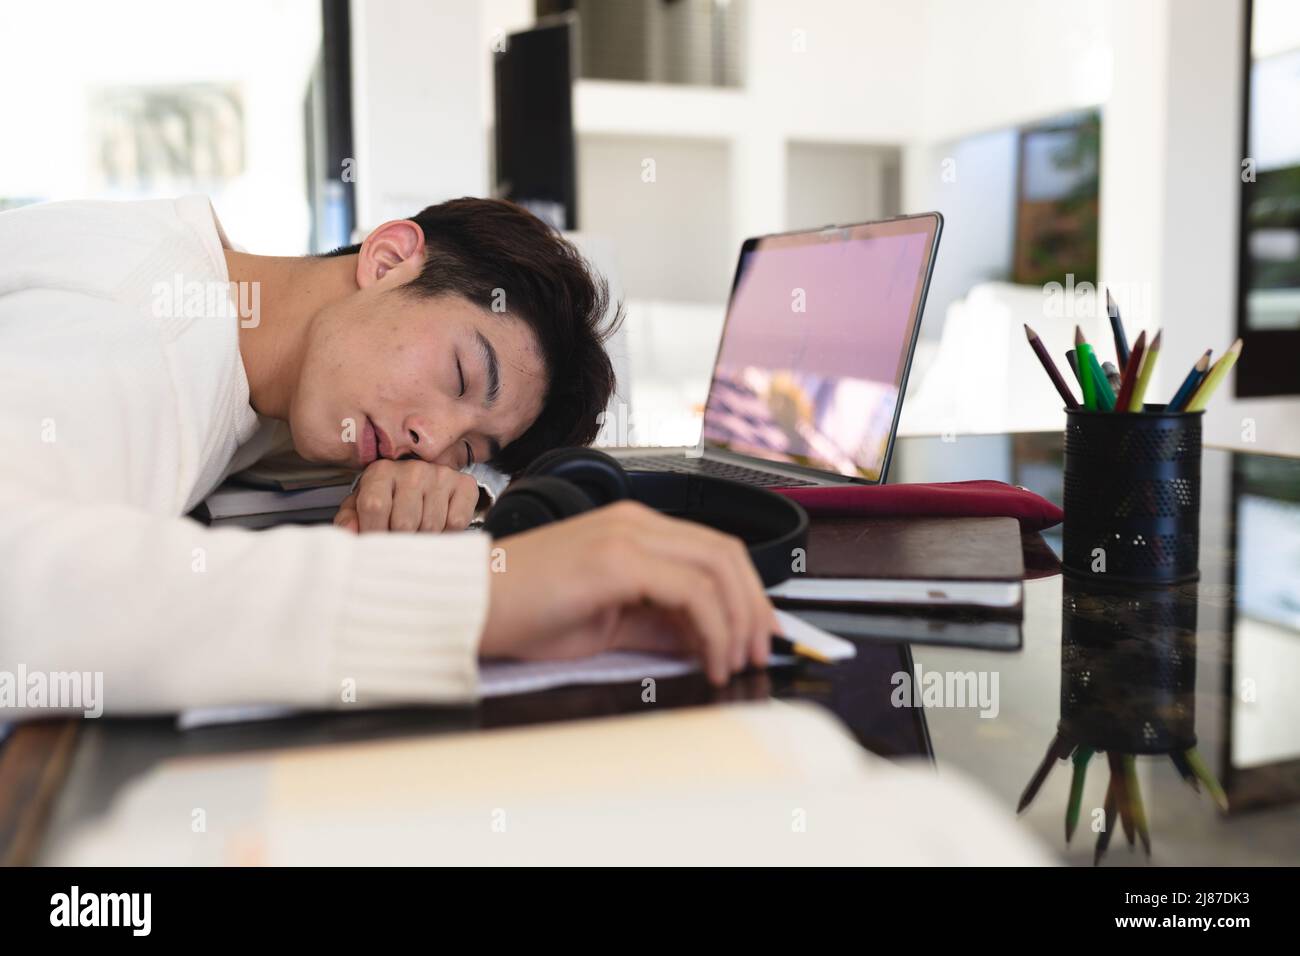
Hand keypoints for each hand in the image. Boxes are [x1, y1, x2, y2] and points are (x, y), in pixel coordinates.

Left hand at [334, 459, 480, 532]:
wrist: (426, 486)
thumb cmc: (390, 500)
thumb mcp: (362, 508)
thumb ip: (350, 521)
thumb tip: (350, 533)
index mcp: (381, 472)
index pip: (374, 506)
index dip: (373, 532)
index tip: (375, 544)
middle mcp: (412, 469)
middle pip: (404, 522)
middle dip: (400, 541)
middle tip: (399, 542)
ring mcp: (440, 475)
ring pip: (430, 526)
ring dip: (423, 539)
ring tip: (417, 533)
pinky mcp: (465, 485)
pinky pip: (455, 523)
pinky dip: (446, 534)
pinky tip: (438, 526)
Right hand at [480, 500, 779, 685]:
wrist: (467, 606)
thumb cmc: (521, 611)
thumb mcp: (607, 620)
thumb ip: (657, 623)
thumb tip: (705, 641)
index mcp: (631, 528)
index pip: (713, 549)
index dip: (748, 592)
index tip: (760, 632)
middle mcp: (634, 522)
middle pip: (727, 553)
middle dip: (754, 607)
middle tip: (760, 651)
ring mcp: (626, 534)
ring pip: (718, 566)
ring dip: (739, 620)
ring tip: (735, 662)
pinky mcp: (617, 558)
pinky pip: (692, 589)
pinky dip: (714, 627)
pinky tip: (709, 658)